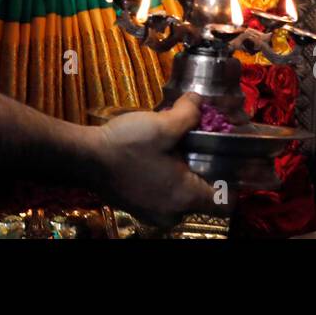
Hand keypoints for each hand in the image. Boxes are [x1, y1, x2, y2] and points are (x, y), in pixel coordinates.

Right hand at [92, 92, 218, 227]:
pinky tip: (156, 156)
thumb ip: (188, 115)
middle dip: (204, 171)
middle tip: (199, 145)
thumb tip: (199, 101)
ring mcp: (153, 213)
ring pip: (182, 195)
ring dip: (183, 174)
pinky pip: (163, 195)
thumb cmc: (125, 146)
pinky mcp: (138, 207)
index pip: (226, 202)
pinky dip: (166, 179)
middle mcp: (172, 212)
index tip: (228, 158)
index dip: (233, 181)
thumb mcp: (161, 126)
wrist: (82, 158)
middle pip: (203, 197)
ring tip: (175, 147)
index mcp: (185, 197)